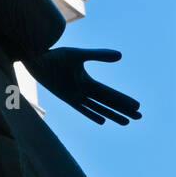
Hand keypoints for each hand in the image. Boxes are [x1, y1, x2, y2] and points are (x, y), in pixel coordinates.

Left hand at [26, 47, 141, 125]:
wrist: (35, 58)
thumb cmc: (55, 55)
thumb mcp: (79, 55)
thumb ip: (99, 55)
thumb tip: (120, 55)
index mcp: (87, 81)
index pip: (110, 93)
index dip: (123, 100)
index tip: (138, 105)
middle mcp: (82, 90)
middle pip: (107, 103)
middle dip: (123, 110)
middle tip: (140, 116)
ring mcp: (73, 95)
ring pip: (97, 108)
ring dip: (112, 115)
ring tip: (127, 122)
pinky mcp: (63, 97)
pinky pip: (80, 108)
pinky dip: (91, 114)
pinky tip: (103, 121)